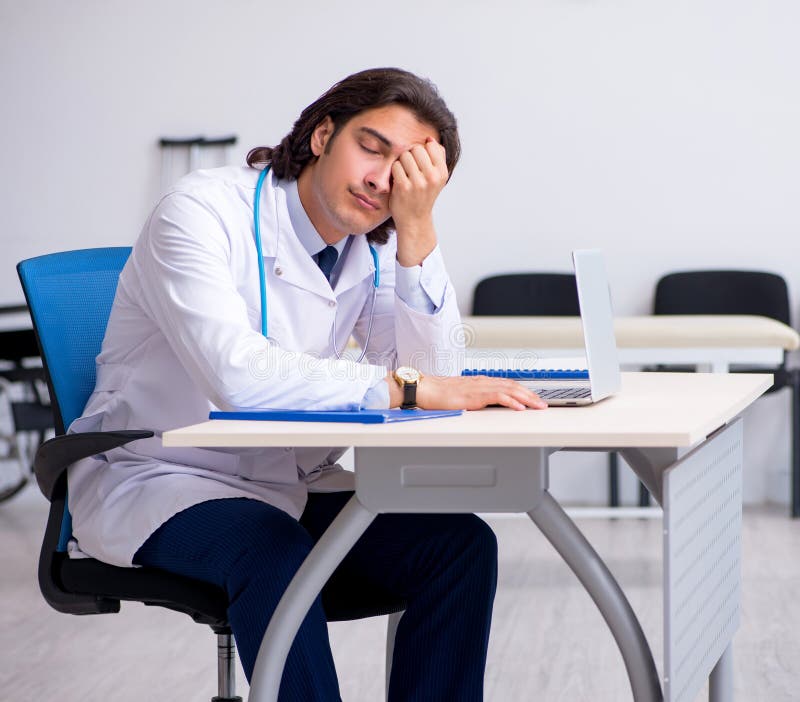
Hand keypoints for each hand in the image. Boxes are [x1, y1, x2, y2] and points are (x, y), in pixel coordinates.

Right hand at [386, 373, 547, 410]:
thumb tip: (484, 405)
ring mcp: (479, 387)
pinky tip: (520, 407)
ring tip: (538, 405)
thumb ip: (474, 399)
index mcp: (480, 382)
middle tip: (543, 404)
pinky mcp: (474, 395)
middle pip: (513, 386)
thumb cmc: (438, 394)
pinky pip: (497, 397)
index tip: (534, 399)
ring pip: (509, 390)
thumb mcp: (461, 396)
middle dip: (530, 395)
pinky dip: (511, 401)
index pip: (507, 384)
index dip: (523, 391)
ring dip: (526, 398)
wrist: (425, 389)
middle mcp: (483, 382)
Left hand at [390, 138, 447, 266]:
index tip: (421, 162)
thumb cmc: (423, 195)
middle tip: (410, 169)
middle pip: (416, 148)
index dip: (422, 151)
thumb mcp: (437, 177)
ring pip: (404, 156)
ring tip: (405, 174)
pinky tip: (398, 180)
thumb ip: (437, 157)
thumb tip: (429, 139)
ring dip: (401, 163)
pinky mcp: (404, 187)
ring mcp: (418, 183)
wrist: (414, 219)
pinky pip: (396, 166)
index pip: (430, 145)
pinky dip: (394, 172)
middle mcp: (432, 177)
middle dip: (410, 156)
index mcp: (442, 173)